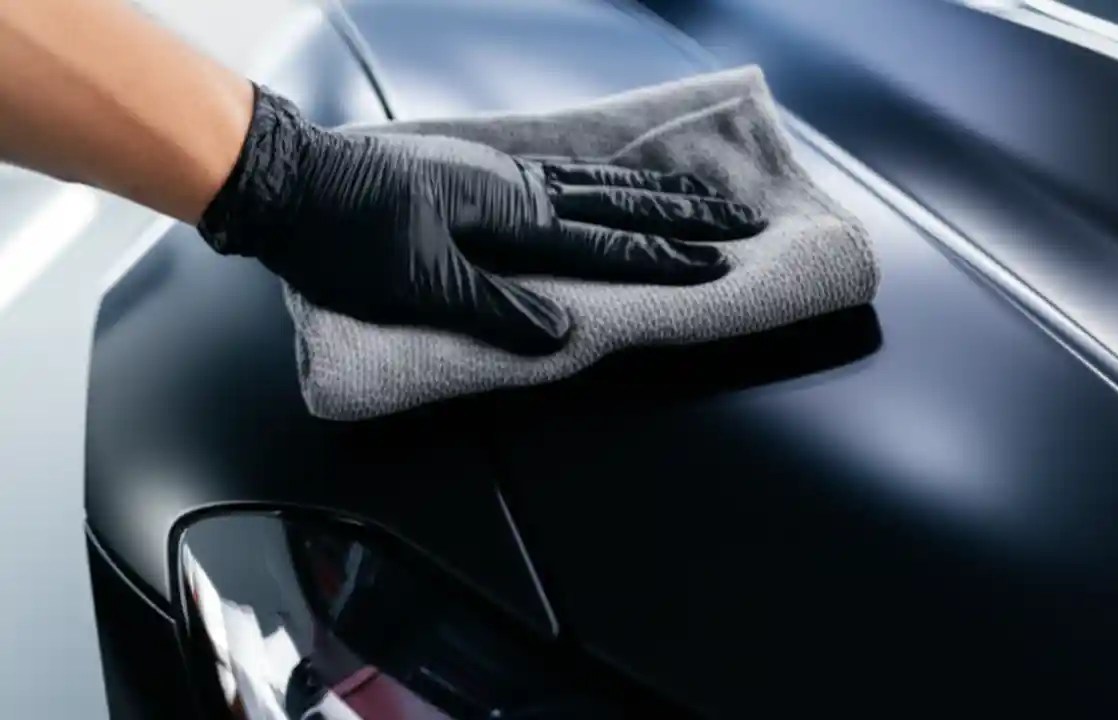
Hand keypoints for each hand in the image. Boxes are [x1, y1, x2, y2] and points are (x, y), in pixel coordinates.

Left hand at [199, 86, 766, 354]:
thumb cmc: (347, 237)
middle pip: (616, 200)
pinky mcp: (475, 171)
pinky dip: (601, 179)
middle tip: (741, 215)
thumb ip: (497, 309)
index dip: (666, 255)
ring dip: (651, 191)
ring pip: (592, 182)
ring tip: (699, 193)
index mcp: (510, 215)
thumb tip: (566, 330)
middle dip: (683, 213)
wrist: (290, 183)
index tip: (723, 260)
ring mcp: (496, 172)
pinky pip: (560, 172)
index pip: (606, 241)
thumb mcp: (421, 285)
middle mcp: (514, 185)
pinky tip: (608, 181)